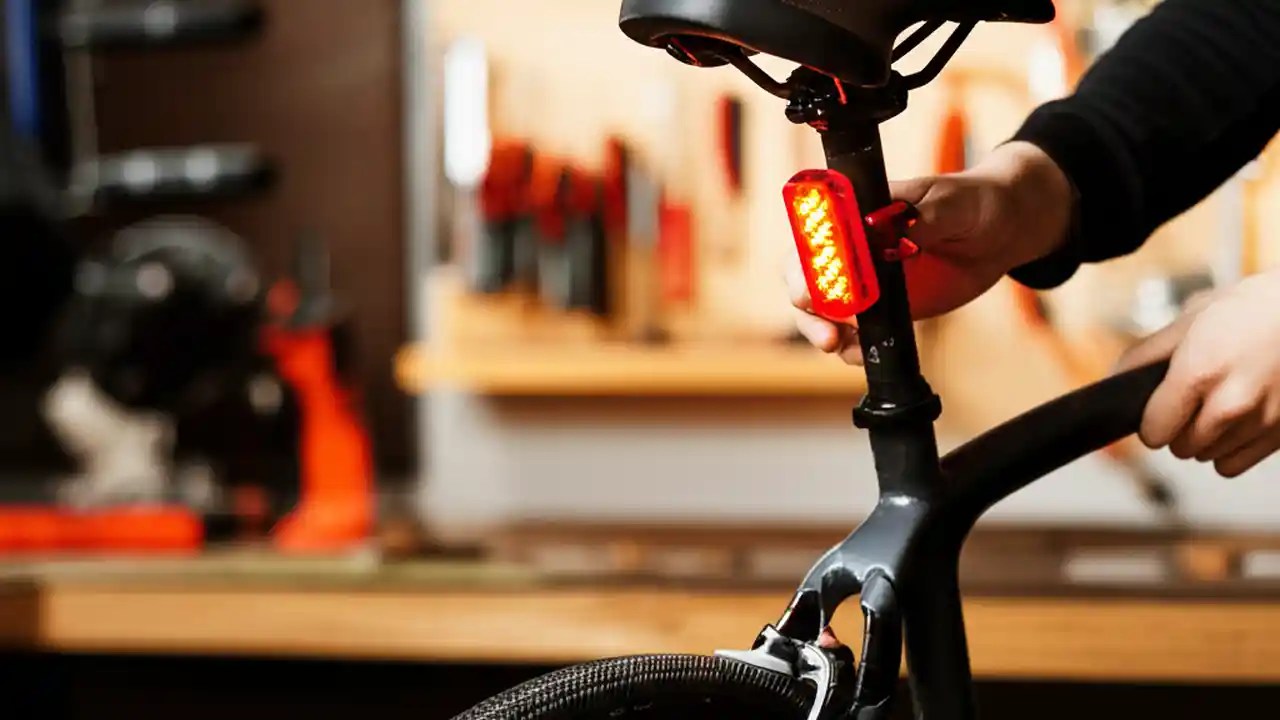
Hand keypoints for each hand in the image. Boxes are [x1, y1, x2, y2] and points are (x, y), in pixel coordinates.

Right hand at [788, 141, 1072, 363]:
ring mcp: (864, 280)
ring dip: (819, 329)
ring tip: (836, 345)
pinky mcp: (881, 308)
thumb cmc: (972, 202)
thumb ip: (923, 218)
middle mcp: (851, 246)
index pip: (812, 230)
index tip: (814, 278)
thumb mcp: (952, 203)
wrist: (1000, 232)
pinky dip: (851, 348)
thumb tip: (893, 235)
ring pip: (821, 308)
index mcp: (857, 209)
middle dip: (805, 299)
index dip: (804, 255)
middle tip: (821, 319)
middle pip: (804, 272)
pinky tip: (861, 354)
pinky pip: (854, 332)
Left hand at [1116, 271, 1279, 477]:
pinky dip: (1229, 449)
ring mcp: (1261, 422)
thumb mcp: (1190, 319)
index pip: (1154, 432)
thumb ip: (1147, 355)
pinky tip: (1235, 421)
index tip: (1159, 407)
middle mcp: (1231, 403)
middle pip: (1179, 448)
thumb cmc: (1249, 309)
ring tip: (1219, 402)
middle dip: (1178, 427)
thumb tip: (1116, 381)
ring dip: (1205, 438)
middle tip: (1192, 399)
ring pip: (1206, 457)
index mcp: (1200, 373)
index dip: (1151, 420)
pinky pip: (1233, 465)